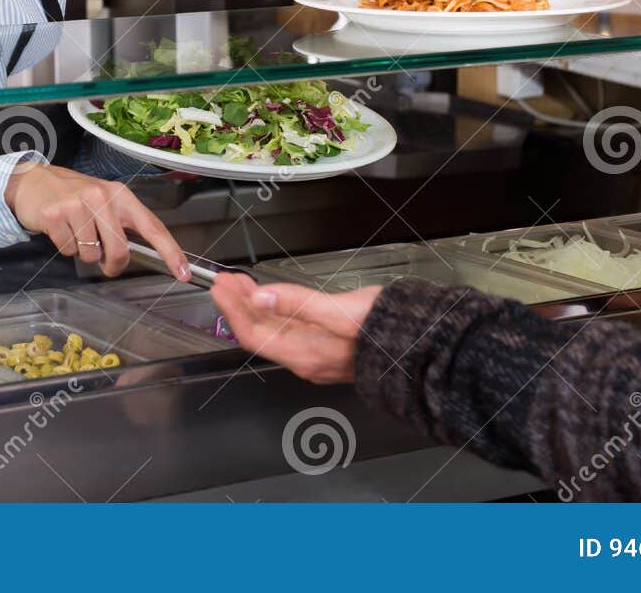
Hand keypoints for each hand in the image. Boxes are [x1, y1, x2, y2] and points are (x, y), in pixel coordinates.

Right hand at [4, 163, 189, 280]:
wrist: (34, 182)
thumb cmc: (74, 196)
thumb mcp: (104, 202)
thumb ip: (123, 225)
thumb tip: (142, 255)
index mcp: (121, 195)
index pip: (152, 227)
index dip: (170, 252)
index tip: (183, 274)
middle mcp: (102, 196)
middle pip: (120, 250)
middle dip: (113, 264)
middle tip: (103, 260)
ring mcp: (77, 204)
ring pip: (91, 254)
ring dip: (84, 253)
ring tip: (75, 231)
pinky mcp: (55, 214)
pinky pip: (68, 250)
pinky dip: (65, 247)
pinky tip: (60, 229)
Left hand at [210, 272, 381, 384]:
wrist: (421, 344)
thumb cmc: (387, 328)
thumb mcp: (339, 311)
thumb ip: (297, 303)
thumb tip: (262, 297)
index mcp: (305, 355)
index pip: (253, 334)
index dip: (232, 309)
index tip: (219, 286)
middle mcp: (307, 359)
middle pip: (259, 332)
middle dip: (238, 305)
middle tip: (224, 280)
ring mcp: (317, 354)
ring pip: (273, 331)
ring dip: (254, 305)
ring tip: (241, 284)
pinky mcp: (328, 345)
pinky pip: (289, 330)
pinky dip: (275, 310)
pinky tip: (273, 298)